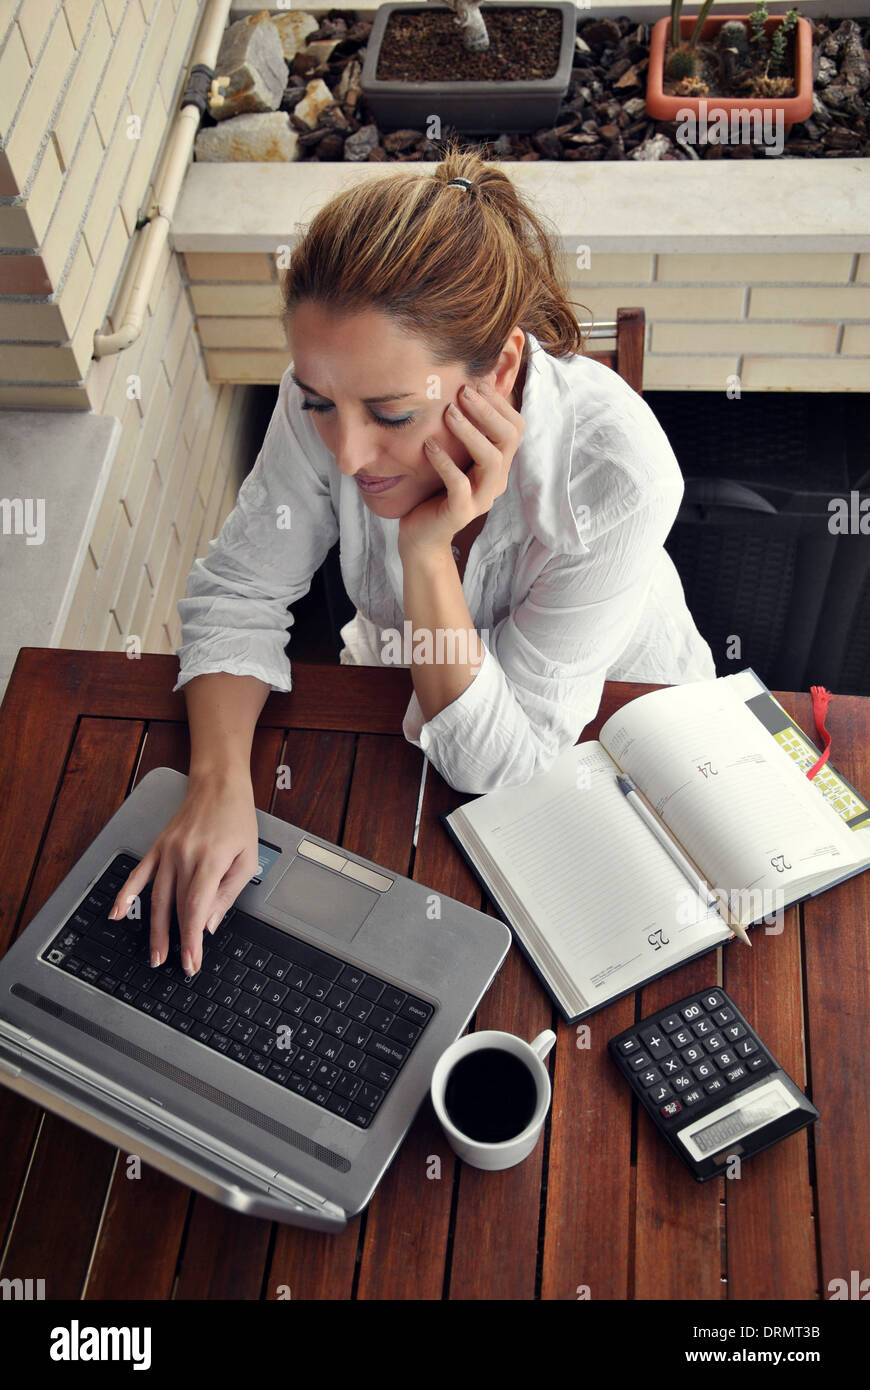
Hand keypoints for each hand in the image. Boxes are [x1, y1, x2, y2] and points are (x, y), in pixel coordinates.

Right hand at [107, 770, 259, 975]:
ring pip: (156, 897)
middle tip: (176, 966)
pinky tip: (117, 914)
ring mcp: (167, 851)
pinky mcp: (157, 847)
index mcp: (210, 860)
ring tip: (155, 954)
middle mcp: (184, 856)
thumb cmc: (237, 819)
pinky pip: (138, 874)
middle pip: (175, 907)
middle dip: (176, 941)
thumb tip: (209, 924)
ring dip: (153, 929)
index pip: (195, 909)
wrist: (218, 785)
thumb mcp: (247, 858)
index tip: (191, 961)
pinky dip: (126, 895)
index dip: (191, 940)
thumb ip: (227, 893)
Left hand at [397, 381, 524, 558]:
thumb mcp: (452, 455)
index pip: (515, 427)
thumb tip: (462, 385)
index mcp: (499, 464)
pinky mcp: (462, 512)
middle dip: (486, 411)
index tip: (477, 381)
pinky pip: (459, 484)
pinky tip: (428, 446)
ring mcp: (482, 498)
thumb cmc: (434, 488)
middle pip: (508, 438)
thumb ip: (462, 430)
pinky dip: (444, 462)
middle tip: (462, 391)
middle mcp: (496, 479)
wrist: (421, 534)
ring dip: (470, 432)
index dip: (500, 402)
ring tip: (448, 413)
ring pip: (490, 459)